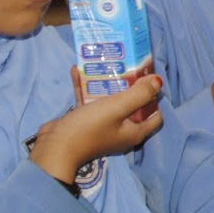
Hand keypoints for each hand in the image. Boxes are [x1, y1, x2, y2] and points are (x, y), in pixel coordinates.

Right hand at [30, 75, 163, 184]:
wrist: (55, 148)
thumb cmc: (90, 128)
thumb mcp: (118, 108)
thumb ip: (139, 94)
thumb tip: (159, 81)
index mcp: (135, 132)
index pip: (155, 116)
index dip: (156, 98)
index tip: (149, 79)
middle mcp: (122, 131)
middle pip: (133, 106)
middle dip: (131, 86)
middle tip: (127, 66)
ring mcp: (103, 127)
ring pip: (110, 102)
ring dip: (107, 84)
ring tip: (105, 64)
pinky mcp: (85, 122)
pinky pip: (89, 102)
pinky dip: (85, 88)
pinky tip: (78, 71)